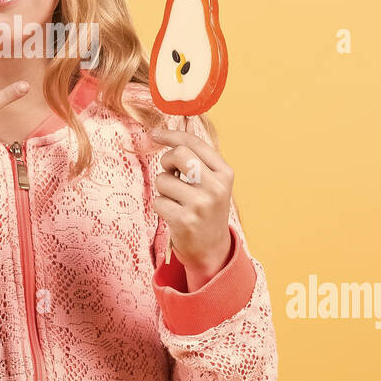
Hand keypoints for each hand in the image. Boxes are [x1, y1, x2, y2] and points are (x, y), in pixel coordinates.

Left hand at [150, 127, 233, 280]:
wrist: (212, 249)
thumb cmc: (207, 210)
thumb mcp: (213, 183)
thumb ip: (199, 159)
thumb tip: (174, 130)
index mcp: (225, 173)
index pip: (194, 143)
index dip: (171, 135)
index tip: (155, 133)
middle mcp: (216, 187)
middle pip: (178, 154)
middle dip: (167, 161)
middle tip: (171, 173)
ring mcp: (200, 204)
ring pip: (163, 179)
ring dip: (163, 189)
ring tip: (176, 200)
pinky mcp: (184, 220)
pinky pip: (158, 201)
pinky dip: (161, 206)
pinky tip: (174, 215)